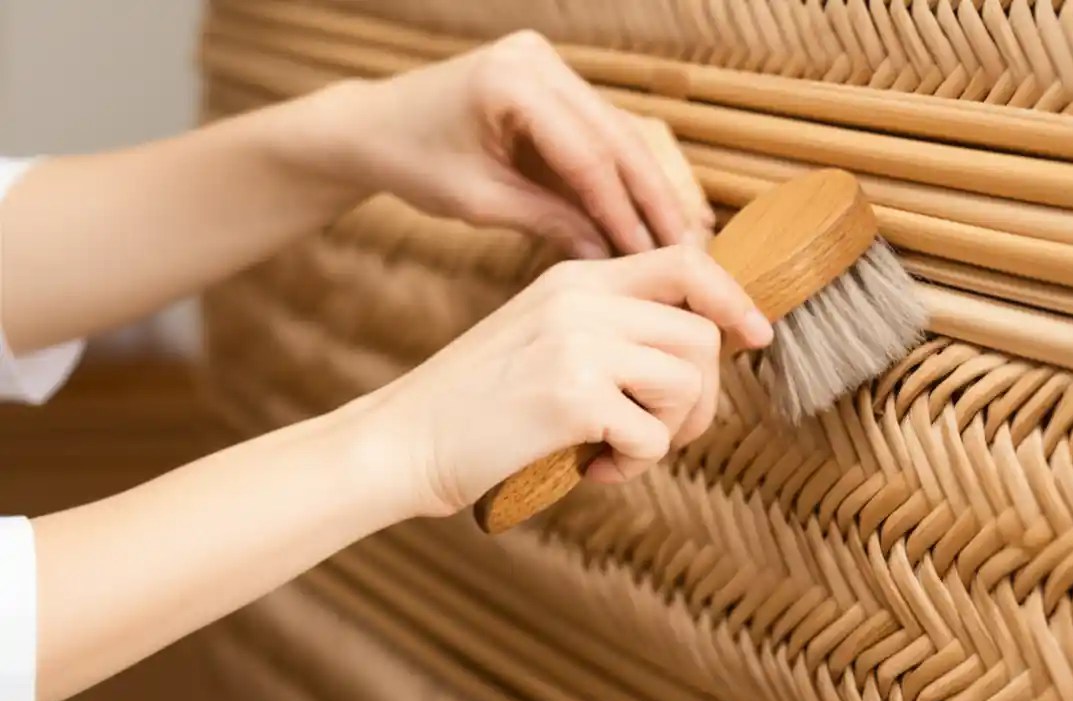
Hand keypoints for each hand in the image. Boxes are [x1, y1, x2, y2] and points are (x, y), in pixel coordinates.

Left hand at [303, 31, 713, 258]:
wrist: (373, 126)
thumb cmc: (413, 161)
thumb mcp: (479, 202)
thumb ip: (548, 222)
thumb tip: (613, 257)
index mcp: (510, 82)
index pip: (587, 157)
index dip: (624, 212)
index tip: (652, 258)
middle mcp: (537, 59)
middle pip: (616, 137)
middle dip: (653, 198)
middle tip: (689, 248)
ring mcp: (547, 61)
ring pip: (617, 132)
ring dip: (648, 186)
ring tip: (681, 235)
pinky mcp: (551, 76)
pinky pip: (599, 130)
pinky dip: (621, 172)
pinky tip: (650, 210)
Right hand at [338, 246, 773, 517]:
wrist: (403, 439)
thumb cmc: (477, 403)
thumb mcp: (543, 337)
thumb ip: (609, 327)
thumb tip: (702, 345)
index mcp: (576, 280)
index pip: (686, 263)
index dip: (733, 299)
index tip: (757, 335)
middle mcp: (581, 301)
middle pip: (701, 337)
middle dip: (700, 399)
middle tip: (660, 435)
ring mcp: (577, 345)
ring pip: (687, 385)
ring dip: (668, 434)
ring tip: (617, 451)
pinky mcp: (573, 398)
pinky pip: (653, 438)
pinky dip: (632, 466)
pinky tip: (587, 468)